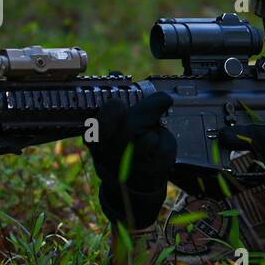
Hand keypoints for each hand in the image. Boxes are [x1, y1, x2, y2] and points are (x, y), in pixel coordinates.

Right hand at [87, 92, 175, 227]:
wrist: (130, 190)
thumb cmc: (121, 153)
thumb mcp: (110, 130)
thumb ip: (114, 103)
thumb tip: (115, 74)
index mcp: (97, 140)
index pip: (101, 122)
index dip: (114, 109)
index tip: (122, 101)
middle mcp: (112, 155)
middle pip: (131, 127)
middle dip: (148, 109)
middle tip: (161, 99)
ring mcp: (132, 166)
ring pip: (147, 139)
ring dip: (156, 128)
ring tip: (156, 125)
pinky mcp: (151, 174)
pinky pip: (164, 150)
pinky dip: (167, 142)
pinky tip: (161, 142)